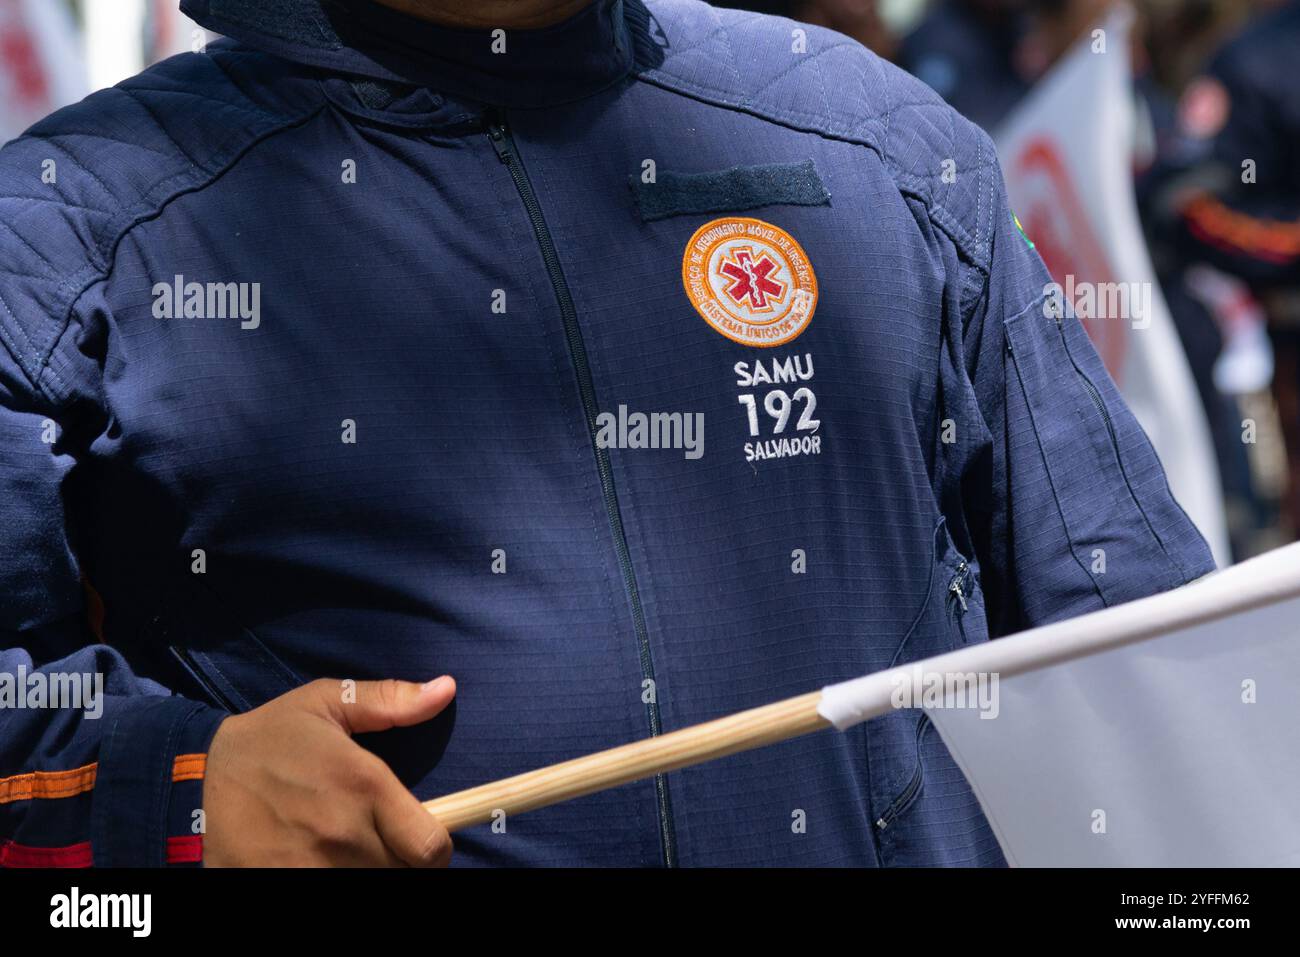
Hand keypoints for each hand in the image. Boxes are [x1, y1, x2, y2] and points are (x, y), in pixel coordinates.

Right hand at [202, 676, 455, 865]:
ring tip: (348, 851)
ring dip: (369, 872)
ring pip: (371, 888)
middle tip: (380, 842)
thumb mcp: (326, 703)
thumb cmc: (267, 739)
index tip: (419, 836)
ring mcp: (312, 870)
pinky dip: (336, 885)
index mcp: (364, 785)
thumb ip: (390, 700)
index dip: (433, 847)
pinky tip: (322, 864)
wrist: (190, 779)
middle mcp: (344, 835)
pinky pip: (331, 898)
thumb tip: (446, 689)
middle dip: (400, 860)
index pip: (431, 847)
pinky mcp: (281, 888)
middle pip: (405, 874)